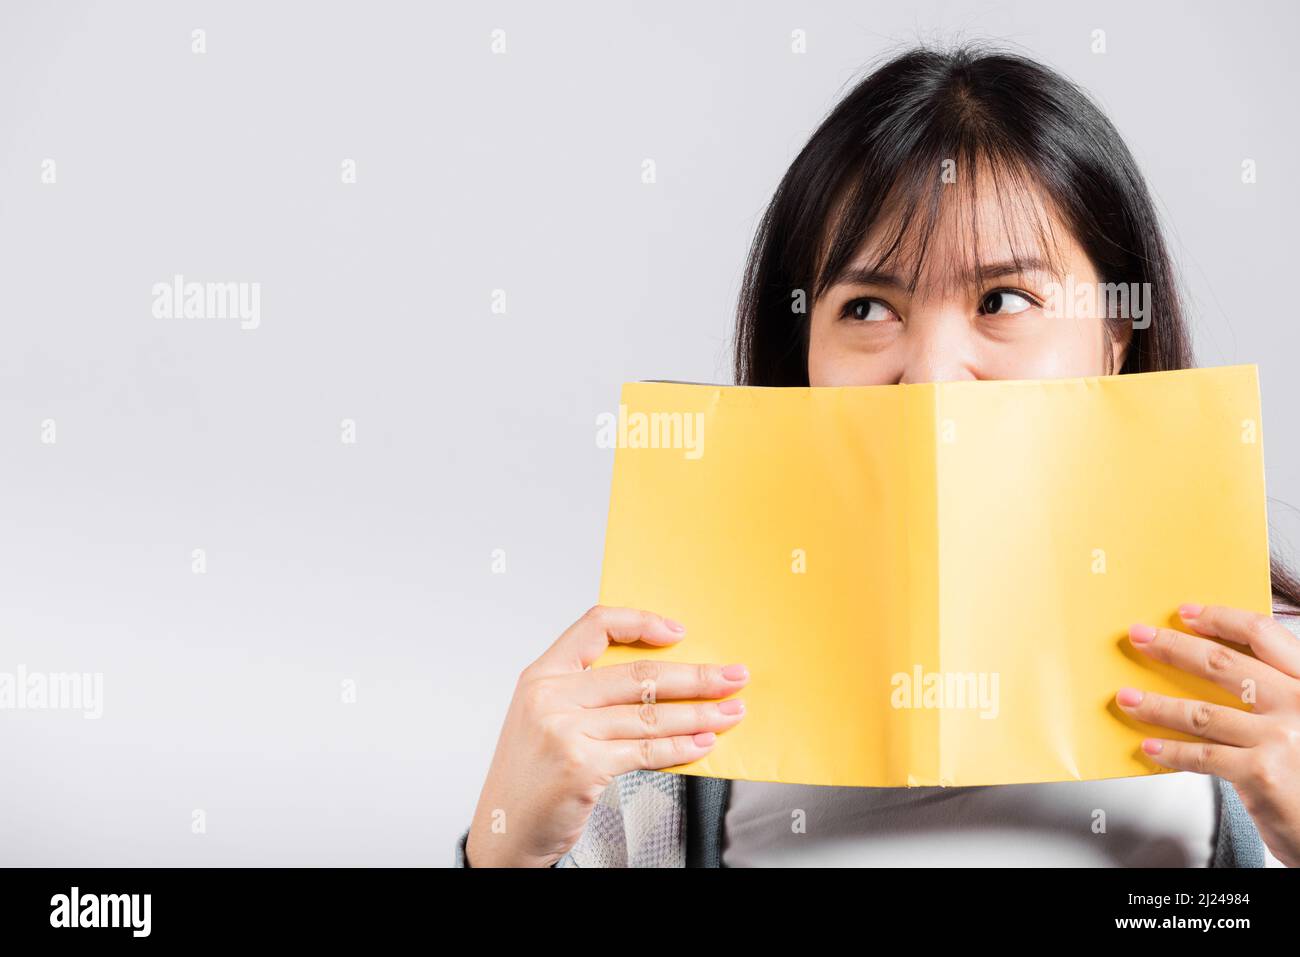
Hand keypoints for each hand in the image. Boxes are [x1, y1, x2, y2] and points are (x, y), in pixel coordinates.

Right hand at [465, 605, 748, 866]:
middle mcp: (550, 697)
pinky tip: (703, 742)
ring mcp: (565, 731)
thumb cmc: (532, 774)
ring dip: (700, 713)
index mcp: (542, 674)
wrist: (503, 830)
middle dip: (695, 675)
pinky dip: (681, 747)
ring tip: (731, 711)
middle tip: (732, 676)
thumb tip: (664, 682)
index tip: (679, 633)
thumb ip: (590, 693)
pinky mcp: (583, 766)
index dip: (641, 622)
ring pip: (650, 714)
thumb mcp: (546, 717)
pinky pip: (646, 751)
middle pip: (638, 673)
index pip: (595, 626)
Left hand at [1116, 603, 1299, 866]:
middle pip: (1223, 664)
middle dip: (1174, 647)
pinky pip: (1202, 755)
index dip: (1220, 619)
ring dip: (1158, 704)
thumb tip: (1208, 667)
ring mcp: (1280, 737)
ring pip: (1203, 712)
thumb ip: (1271, 693)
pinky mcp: (1260, 772)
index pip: (1263, 634)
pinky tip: (1151, 746)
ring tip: (1127, 697)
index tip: (1187, 613)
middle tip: (1140, 637)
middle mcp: (1299, 703)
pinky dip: (1171, 751)